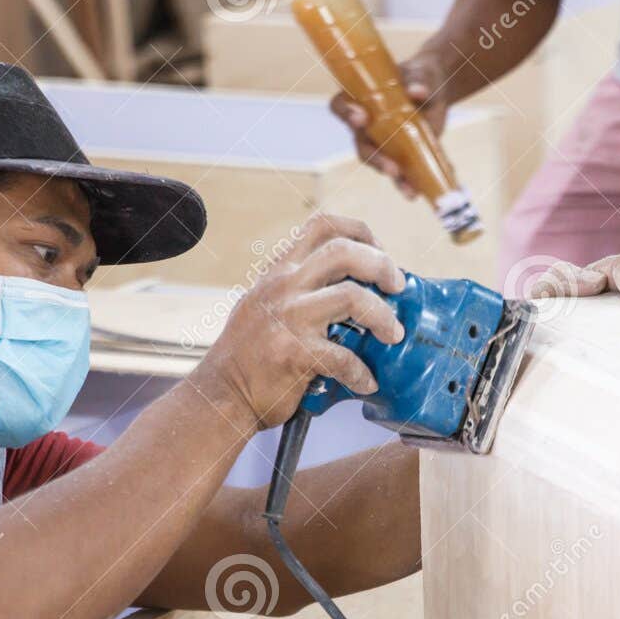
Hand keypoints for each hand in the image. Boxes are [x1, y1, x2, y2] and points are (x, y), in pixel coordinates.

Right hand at [196, 215, 406, 429]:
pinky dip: (362, 373)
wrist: (222, 393)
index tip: (380, 253)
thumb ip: (298, 288)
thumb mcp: (265, 303)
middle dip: (382, 265)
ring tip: (393, 334)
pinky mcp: (294, 353)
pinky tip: (365, 382)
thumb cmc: (250, 354)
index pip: (323, 224)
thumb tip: (354, 286)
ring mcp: (288, 317)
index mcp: (280, 270)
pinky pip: (344, 357)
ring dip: (383, 316)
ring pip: (353, 297)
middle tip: (398, 287)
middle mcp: (283, 285)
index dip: (361, 232)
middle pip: (345, 251)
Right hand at [329, 53, 451, 199]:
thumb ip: (418, 81)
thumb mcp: (421, 75)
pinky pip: (400, 174)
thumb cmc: (420, 77)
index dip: (347, 113)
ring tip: (409, 190)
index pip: (341, 106)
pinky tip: (418, 191)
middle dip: (375, 158)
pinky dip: (409, 184)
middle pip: (361, 145)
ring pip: (379, 163)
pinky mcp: (399, 155)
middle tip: (392, 168)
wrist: (435, 91)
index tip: (361, 118)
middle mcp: (366, 125)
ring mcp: (382, 143)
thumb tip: (416, 91)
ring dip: (393, 177)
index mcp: (361, 99)